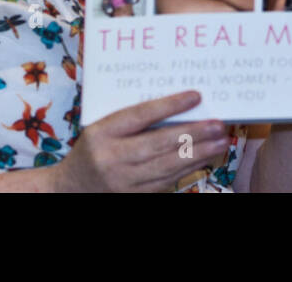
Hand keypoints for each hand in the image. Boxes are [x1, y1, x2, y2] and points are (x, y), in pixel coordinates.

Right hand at [53, 91, 228, 191]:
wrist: (71, 188)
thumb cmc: (94, 148)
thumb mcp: (103, 127)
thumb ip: (133, 117)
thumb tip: (178, 104)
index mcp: (102, 133)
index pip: (140, 116)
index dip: (169, 106)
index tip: (196, 96)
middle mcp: (112, 158)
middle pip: (158, 144)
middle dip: (192, 133)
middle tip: (218, 124)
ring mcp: (124, 181)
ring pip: (167, 166)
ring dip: (198, 153)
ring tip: (221, 141)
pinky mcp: (135, 195)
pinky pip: (167, 181)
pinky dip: (189, 169)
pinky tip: (205, 157)